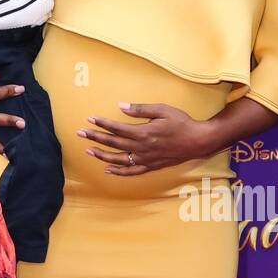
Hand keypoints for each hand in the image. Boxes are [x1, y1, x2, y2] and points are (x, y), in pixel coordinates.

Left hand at [77, 102, 209, 174]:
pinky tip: (108, 169)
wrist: (197, 141)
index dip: (102, 123)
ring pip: (119, 159)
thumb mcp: (162, 110)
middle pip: (113, 143)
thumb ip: (140, 109)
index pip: (117, 128)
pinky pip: (131, 171)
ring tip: (88, 151)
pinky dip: (118, 172)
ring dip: (102, 155)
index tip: (90, 119)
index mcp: (143, 132)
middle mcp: (142, 148)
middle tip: (80, 133)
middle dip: (95, 138)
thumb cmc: (181, 122)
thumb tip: (121, 106)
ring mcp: (145, 159)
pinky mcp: (151, 166)